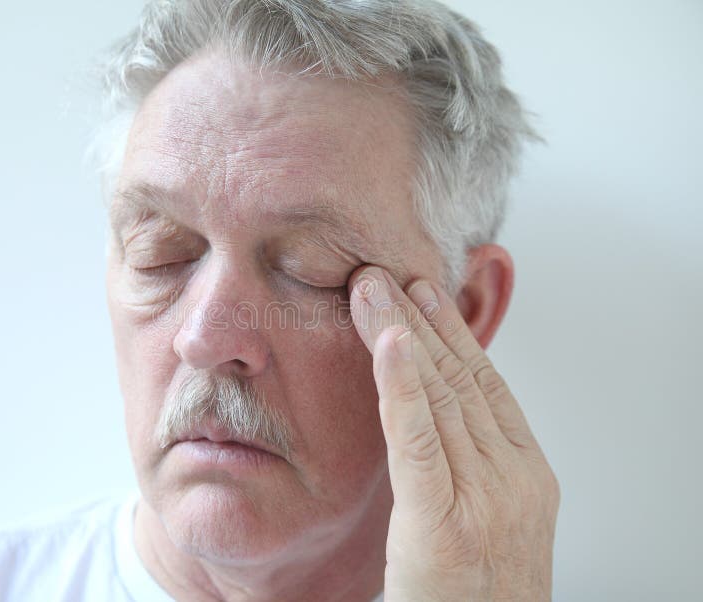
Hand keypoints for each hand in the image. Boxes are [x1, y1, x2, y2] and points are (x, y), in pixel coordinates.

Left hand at [348, 266, 559, 601]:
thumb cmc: (480, 599)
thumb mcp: (489, 521)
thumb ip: (470, 468)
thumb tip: (433, 417)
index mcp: (528, 475)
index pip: (486, 385)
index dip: (454, 334)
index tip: (424, 294)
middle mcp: (515, 479)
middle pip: (460, 379)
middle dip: (418, 321)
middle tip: (383, 273)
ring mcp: (486, 501)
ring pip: (438, 397)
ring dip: (399, 334)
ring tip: (370, 289)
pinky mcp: (444, 525)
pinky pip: (418, 441)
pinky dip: (402, 386)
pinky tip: (388, 341)